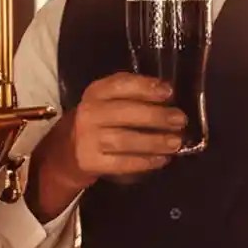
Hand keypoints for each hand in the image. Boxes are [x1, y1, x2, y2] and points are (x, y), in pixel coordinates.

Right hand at [67, 72, 185, 184]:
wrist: (68, 150)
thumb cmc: (99, 120)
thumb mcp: (108, 100)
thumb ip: (132, 94)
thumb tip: (167, 95)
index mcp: (96, 92)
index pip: (120, 85)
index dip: (145, 87)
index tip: (169, 92)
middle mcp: (89, 113)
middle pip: (125, 112)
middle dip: (156, 116)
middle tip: (180, 120)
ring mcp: (88, 139)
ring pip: (125, 140)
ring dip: (154, 141)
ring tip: (175, 142)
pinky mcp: (91, 162)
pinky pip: (121, 163)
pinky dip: (144, 162)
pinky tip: (161, 159)